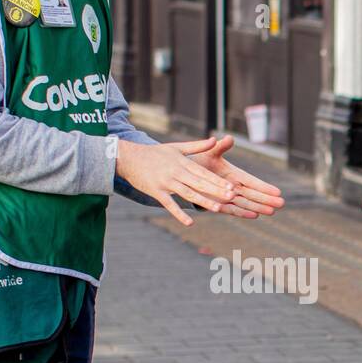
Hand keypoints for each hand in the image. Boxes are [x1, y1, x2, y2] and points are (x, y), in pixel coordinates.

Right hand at [115, 137, 237, 225]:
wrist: (130, 158)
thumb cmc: (155, 153)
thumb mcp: (176, 147)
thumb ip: (197, 146)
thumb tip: (215, 140)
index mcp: (183, 162)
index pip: (204, 173)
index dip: (218, 181)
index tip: (231, 187)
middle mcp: (176, 172)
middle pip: (199, 184)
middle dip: (216, 191)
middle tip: (231, 198)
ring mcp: (166, 183)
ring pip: (188, 194)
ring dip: (203, 201)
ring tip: (217, 209)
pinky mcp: (156, 192)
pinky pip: (169, 205)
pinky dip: (179, 214)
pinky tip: (190, 223)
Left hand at [188, 134, 284, 218]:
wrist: (184, 174)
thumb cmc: (199, 162)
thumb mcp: (211, 153)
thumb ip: (221, 147)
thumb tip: (229, 138)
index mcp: (234, 174)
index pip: (252, 181)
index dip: (264, 186)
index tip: (277, 191)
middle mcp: (232, 187)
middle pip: (253, 194)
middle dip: (266, 199)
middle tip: (282, 203)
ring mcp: (225, 197)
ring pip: (245, 203)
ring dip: (258, 207)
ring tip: (272, 212)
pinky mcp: (216, 204)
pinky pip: (231, 210)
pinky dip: (242, 213)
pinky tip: (255, 216)